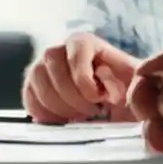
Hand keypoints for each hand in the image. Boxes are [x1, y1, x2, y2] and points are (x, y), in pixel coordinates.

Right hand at [22, 32, 138, 123]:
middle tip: (91, 112)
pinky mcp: (32, 86)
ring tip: (78, 117)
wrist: (113, 104)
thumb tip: (116, 88)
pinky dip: (44, 113)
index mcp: (84, 42)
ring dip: (57, 106)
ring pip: (37, 81)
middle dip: (72, 96)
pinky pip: (29, 97)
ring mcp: (41, 66)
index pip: (76, 51)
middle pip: (53, 66)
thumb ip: (132, 80)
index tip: (98, 99)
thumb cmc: (124, 90)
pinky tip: (62, 121)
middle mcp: (58, 49)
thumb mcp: (134, 83)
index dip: (84, 78)